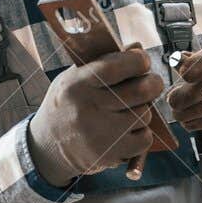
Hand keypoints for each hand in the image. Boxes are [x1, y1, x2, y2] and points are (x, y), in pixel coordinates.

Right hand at [25, 48, 161, 186]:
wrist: (48, 146)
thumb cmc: (67, 105)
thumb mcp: (75, 78)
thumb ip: (104, 62)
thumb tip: (138, 48)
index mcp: (78, 84)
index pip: (116, 66)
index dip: (137, 60)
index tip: (143, 60)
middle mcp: (89, 109)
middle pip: (141, 91)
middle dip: (153, 83)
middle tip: (152, 83)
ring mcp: (101, 134)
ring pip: (145, 115)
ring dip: (142, 110)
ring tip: (128, 110)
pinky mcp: (111, 155)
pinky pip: (145, 139)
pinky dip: (141, 133)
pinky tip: (128, 130)